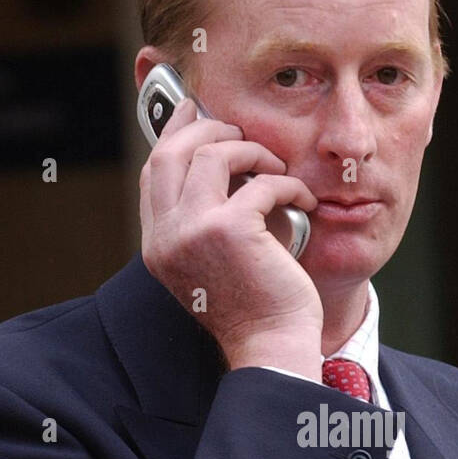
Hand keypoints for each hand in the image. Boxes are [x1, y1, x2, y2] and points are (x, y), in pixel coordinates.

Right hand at [139, 95, 322, 374]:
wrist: (271, 347)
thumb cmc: (255, 306)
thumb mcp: (217, 260)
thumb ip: (208, 217)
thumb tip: (226, 158)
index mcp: (159, 245)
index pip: (154, 172)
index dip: (173, 135)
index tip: (192, 112)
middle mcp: (167, 236)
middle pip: (172, 152)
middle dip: (208, 129)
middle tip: (240, 131)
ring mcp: (193, 231)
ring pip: (213, 154)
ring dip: (252, 152)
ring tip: (277, 169)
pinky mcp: (230, 229)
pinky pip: (260, 182)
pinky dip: (288, 185)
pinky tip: (303, 201)